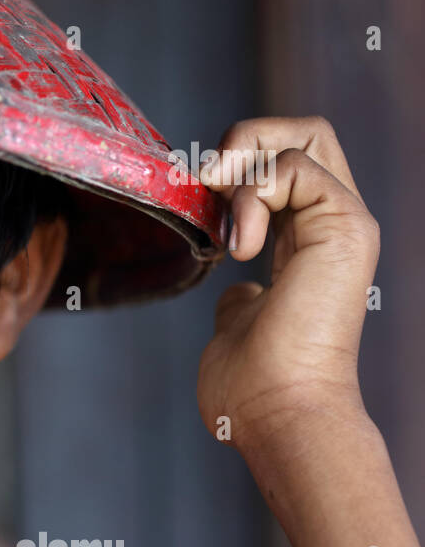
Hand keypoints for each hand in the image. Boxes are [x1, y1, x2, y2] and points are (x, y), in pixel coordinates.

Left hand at [195, 116, 377, 445]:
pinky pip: (296, 165)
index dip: (239, 164)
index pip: (286, 162)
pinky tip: (240, 244)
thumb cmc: (254, 389)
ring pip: (306, 134)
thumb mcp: (237, 325)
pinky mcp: (346, 227)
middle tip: (208, 186)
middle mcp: (334, 225)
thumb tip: (238, 289)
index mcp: (310, 244)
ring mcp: (345, 223)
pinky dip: (254, 190)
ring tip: (224, 224)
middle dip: (247, 139)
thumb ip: (241, 297)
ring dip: (243, 164)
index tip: (200, 203)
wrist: (280, 415)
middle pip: (306, 132)